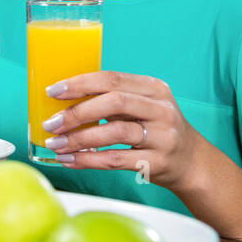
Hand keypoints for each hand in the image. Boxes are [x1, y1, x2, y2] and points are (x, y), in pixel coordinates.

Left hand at [40, 70, 199, 188]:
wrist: (191, 162)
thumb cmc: (154, 129)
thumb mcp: (141, 106)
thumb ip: (110, 99)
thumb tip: (61, 101)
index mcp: (153, 88)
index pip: (112, 79)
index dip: (79, 84)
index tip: (52, 91)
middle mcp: (160, 109)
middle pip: (114, 102)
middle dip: (77, 112)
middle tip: (51, 123)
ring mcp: (162, 136)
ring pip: (114, 132)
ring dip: (78, 139)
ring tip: (55, 143)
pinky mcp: (157, 162)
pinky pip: (115, 160)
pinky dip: (87, 160)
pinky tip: (68, 160)